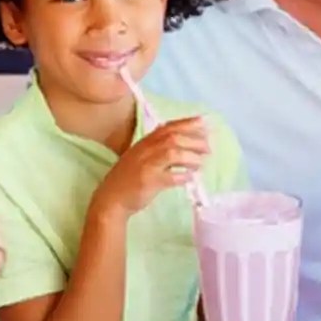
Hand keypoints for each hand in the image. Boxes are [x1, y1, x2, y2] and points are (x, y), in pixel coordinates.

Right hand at [93, 117, 208, 218]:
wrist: (111, 198)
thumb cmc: (129, 178)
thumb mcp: (141, 156)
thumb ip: (158, 147)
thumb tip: (186, 142)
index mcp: (144, 142)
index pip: (168, 127)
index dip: (188, 123)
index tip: (204, 122)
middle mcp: (145, 150)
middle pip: (174, 138)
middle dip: (195, 141)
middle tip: (208, 148)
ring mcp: (146, 165)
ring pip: (173, 153)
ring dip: (191, 157)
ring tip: (200, 164)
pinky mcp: (149, 181)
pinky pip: (170, 177)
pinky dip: (183, 176)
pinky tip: (190, 178)